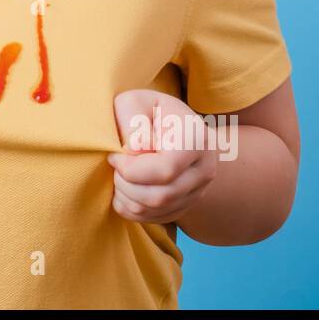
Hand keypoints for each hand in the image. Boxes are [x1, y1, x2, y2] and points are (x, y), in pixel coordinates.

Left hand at [108, 88, 216, 223]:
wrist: (173, 125)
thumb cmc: (148, 110)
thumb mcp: (135, 101)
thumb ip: (132, 121)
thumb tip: (134, 153)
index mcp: (195, 139)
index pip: (164, 170)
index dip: (130, 169)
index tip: (114, 156)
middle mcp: (204, 169)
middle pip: (160, 195)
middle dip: (126, 185)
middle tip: (114, 168)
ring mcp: (198, 190)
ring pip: (156, 209)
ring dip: (126, 198)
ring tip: (118, 176)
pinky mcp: (186, 204)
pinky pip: (155, 218)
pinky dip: (132, 210)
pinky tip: (124, 190)